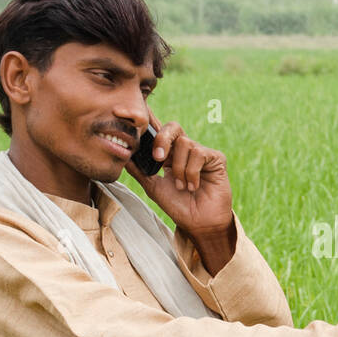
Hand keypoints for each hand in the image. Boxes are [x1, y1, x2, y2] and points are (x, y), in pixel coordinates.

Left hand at [126, 109, 233, 241]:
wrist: (199, 223)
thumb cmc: (178, 206)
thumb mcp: (153, 187)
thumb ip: (139, 170)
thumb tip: (122, 155)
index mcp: (169, 154)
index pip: (159, 132)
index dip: (147, 120)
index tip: (124, 112)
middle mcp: (185, 150)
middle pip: (173, 127)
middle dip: (163, 139)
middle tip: (158, 158)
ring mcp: (201, 153)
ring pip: (185, 143)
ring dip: (179, 168)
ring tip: (182, 186)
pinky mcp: (215, 158)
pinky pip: (198, 153)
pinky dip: (191, 172)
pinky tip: (193, 186)